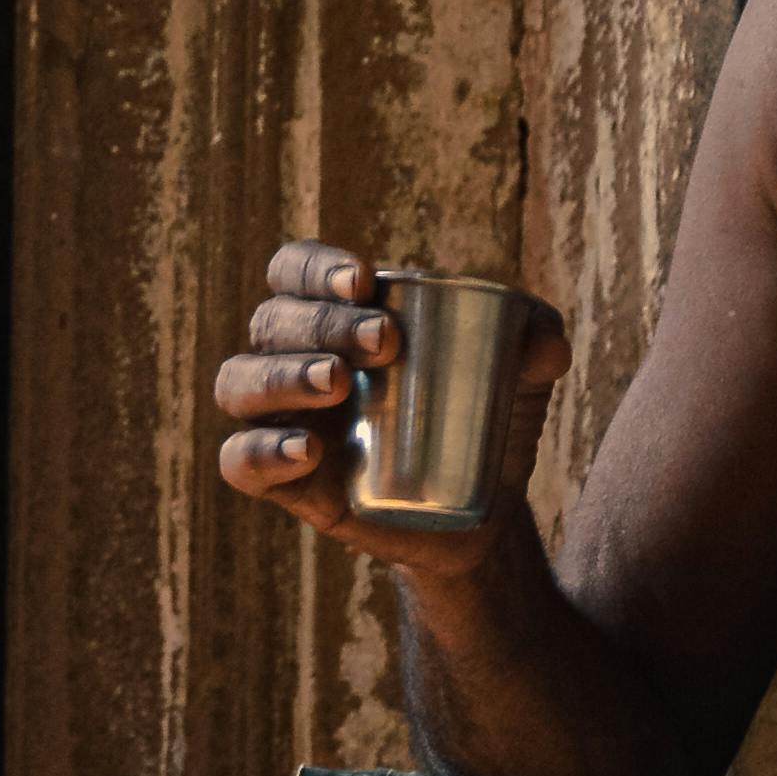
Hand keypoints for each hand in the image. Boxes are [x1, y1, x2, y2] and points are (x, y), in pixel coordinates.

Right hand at [211, 241, 563, 548]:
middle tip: (385, 341)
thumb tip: (539, 341)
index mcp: (337, 314)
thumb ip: (537, 335)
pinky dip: (260, 452)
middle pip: (272, 321)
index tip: (365, 279)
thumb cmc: (486, 414)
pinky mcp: (287, 485)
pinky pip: (237, 462)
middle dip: (322, 321)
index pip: (294, 270)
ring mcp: (284, 420)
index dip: (314, 268)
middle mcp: (294, 357)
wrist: (483, 508)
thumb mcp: (522, 368)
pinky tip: (305, 452)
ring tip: (337, 385)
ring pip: (239, 384)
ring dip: (281, 376)